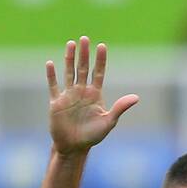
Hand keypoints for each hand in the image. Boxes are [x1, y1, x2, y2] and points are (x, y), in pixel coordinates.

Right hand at [46, 37, 138, 155]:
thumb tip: (136, 97)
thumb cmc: (92, 137)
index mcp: (94, 95)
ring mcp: (68, 96)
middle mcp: (81, 92)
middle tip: (84, 39)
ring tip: (71, 44)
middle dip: (84, 54)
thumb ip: (120, 108)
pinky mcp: (56, 103)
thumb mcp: (108, 122)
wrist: (74, 148)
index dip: (100, 60)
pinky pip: (53, 86)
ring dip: (69, 59)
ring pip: (69, 73)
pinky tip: (50, 63)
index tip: (102, 46)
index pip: (98, 73)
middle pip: (82, 68)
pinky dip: (51, 75)